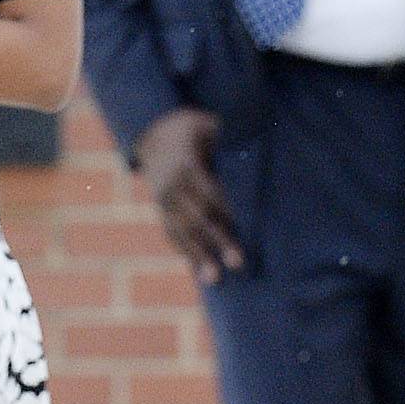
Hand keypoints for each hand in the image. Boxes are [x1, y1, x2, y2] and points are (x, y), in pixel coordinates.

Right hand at [134, 107, 243, 281]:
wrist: (152, 132)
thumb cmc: (190, 127)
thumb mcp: (205, 122)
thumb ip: (224, 135)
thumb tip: (251, 143)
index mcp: (186, 165)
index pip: (210, 194)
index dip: (226, 213)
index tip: (244, 228)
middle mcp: (172, 186)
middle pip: (198, 218)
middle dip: (218, 242)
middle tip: (238, 263)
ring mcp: (163, 200)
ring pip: (182, 232)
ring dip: (199, 256)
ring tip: (213, 280)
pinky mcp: (160, 208)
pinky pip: (172, 233)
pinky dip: (185, 251)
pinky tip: (198, 270)